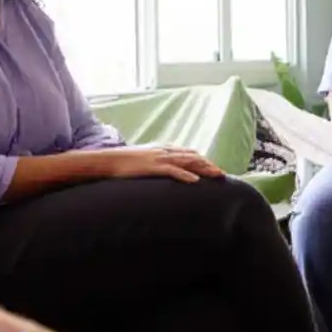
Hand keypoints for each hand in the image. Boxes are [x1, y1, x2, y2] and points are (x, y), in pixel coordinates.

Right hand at [99, 147, 223, 182]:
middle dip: (209, 164)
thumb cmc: (123, 163)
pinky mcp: (152, 167)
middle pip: (193, 157)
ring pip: (187, 162)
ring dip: (204, 168)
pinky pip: (172, 171)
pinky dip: (185, 175)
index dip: (203, 161)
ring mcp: (159, 159)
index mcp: (163, 150)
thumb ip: (156, 163)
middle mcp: (165, 152)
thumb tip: (164, 171)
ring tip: (217, 175)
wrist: (107, 161)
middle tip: (223, 174)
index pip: (189, 154)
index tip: (215, 169)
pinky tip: (195, 181)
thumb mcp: (144, 161)